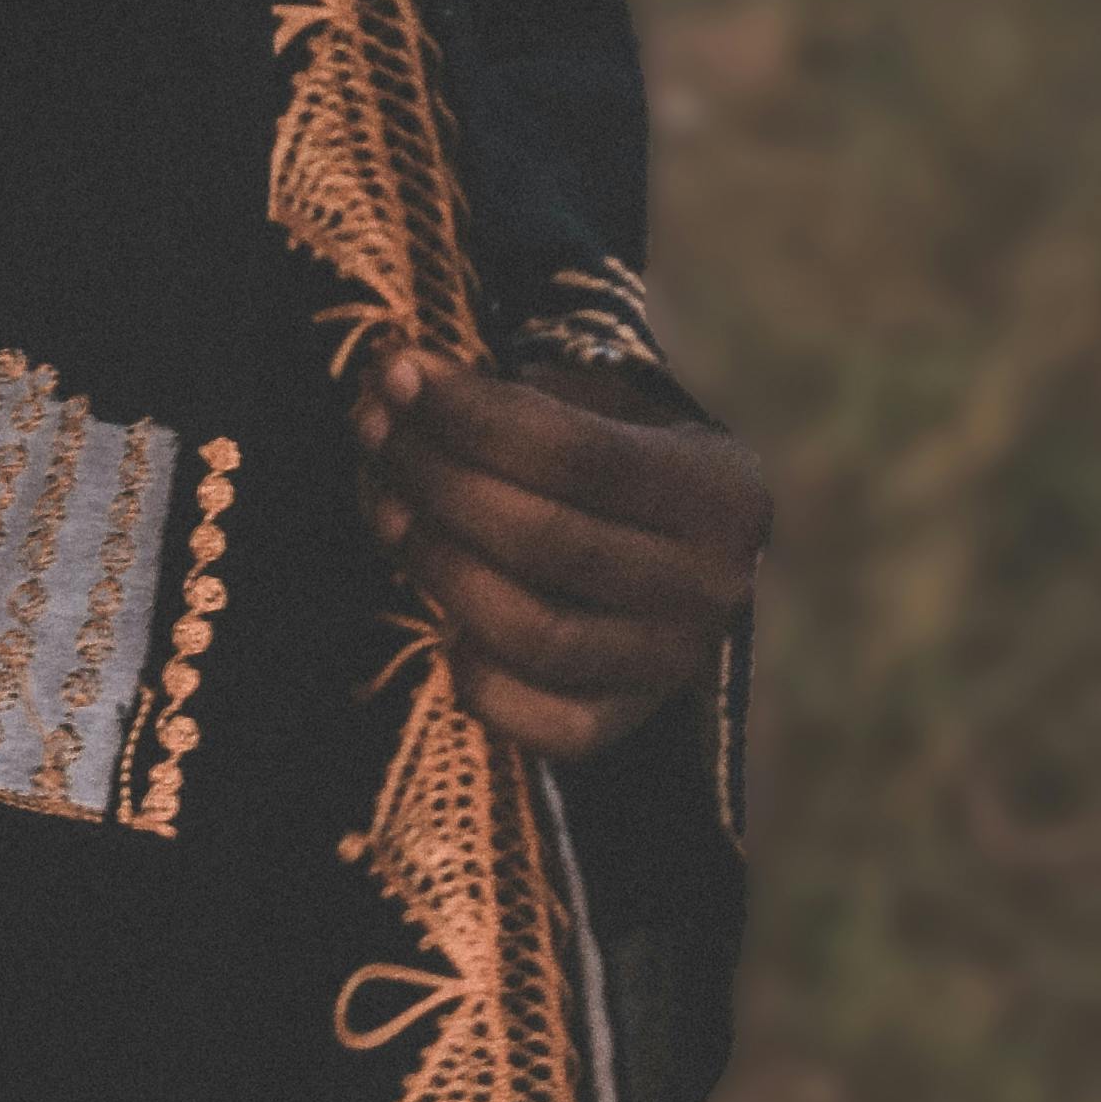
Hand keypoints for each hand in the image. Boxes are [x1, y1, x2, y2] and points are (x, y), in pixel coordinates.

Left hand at [350, 344, 770, 767]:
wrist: (685, 557)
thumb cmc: (621, 458)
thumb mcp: (604, 405)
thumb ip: (513, 395)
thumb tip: (391, 385)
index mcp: (722, 490)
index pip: (576, 453)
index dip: (472, 415)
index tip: (399, 376)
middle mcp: (712, 586)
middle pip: (545, 541)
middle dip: (439, 480)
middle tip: (378, 436)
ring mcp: (673, 665)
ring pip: (534, 633)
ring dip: (438, 566)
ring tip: (391, 510)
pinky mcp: (627, 721)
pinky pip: (542, 725)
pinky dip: (478, 680)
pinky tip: (442, 623)